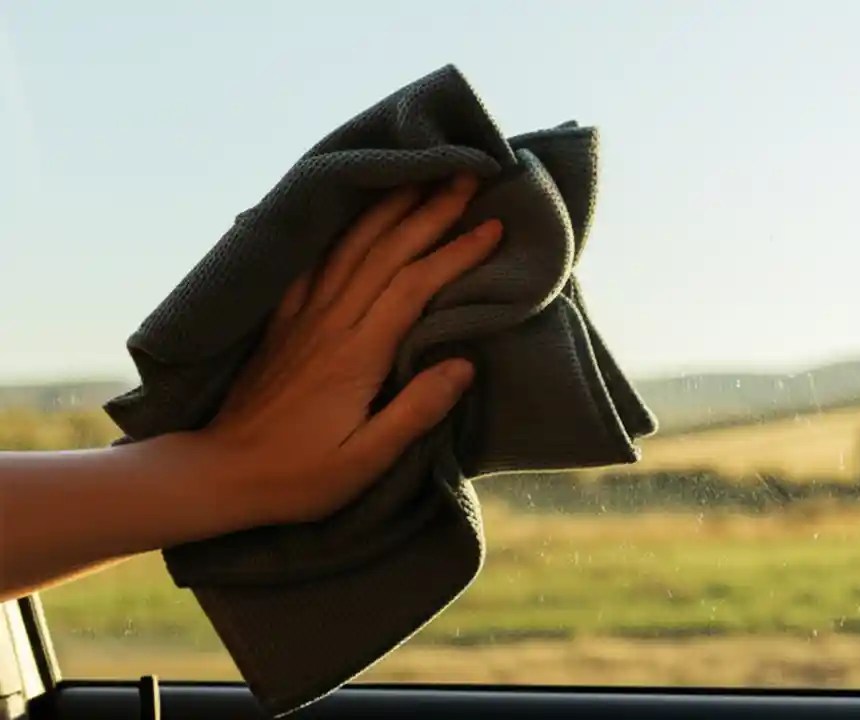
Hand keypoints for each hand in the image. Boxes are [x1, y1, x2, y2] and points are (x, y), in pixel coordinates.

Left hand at [200, 174, 501, 524]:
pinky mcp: (282, 323)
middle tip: (465, 175)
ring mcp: (302, 318)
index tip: (492, 226)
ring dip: (389, 209)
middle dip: (429, 210)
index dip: (454, 252)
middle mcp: (330, 324)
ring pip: (351, 247)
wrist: (219, 473)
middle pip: (386, 252)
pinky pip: (314, 263)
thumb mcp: (366, 461)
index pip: (413, 286)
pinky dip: (338, 231)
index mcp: (357, 355)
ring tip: (419, 177)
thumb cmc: (299, 476)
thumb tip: (464, 364)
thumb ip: (415, 412)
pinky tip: (350, 213)